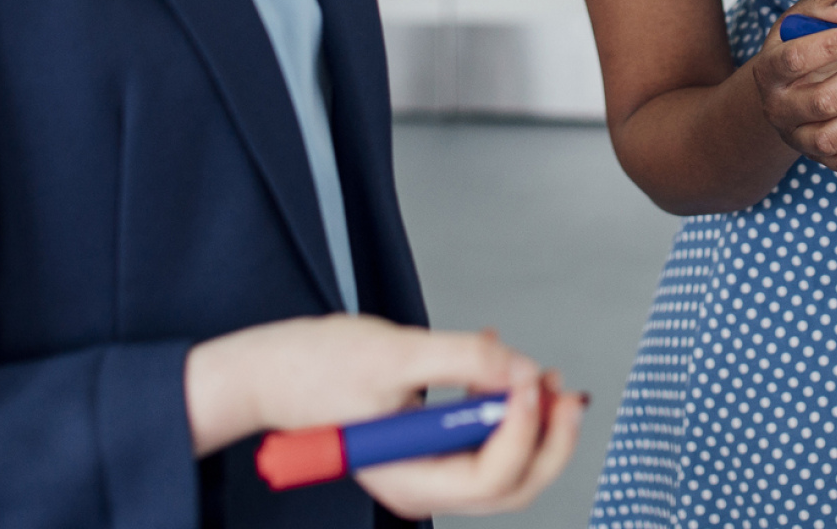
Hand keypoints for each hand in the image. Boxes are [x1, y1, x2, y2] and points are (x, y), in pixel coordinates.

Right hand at [184, 314, 582, 514]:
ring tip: (547, 380)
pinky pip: (478, 439)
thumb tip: (518, 367)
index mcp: (408, 480)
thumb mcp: (393, 353)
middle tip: (566, 393)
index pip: (489, 475)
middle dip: (546, 441)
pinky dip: (502, 410)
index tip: (533, 379)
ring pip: (500, 465)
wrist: (270, 370)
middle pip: (508, 484)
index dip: (522, 429)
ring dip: (531, 425)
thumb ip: (460, 360)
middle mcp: (421, 485)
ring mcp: (423, 467)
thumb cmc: (315, 366)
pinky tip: (506, 372)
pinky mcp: (422, 442)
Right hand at [751, 0, 836, 176]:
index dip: (833, 45)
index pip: (795, 58)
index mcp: (768, 70)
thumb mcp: (803, 19)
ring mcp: (798, 139)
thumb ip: (824, 5)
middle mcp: (778, 109)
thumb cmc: (801, 49)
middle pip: (824, 101)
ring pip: (836, 138)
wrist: (790, 91)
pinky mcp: (822, 162)